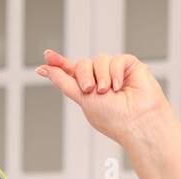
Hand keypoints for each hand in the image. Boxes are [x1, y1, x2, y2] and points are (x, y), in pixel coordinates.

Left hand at [36, 49, 173, 146]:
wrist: (137, 121)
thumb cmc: (112, 118)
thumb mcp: (82, 98)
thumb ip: (64, 81)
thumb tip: (44, 69)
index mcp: (87, 89)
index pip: (71, 72)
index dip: (59, 63)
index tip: (47, 56)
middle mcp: (100, 79)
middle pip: (83, 63)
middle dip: (84, 76)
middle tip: (91, 90)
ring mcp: (115, 72)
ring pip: (99, 59)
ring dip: (101, 76)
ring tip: (109, 91)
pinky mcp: (130, 66)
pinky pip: (117, 59)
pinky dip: (116, 73)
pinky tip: (120, 87)